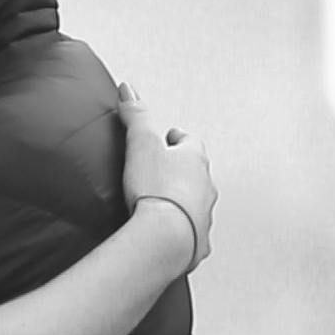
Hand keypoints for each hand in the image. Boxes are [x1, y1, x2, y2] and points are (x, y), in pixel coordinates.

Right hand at [118, 87, 215, 270]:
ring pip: (198, 205)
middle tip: (168, 171)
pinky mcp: (199, 244)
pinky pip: (194, 237)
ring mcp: (204, 217)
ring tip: (168, 206)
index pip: (190, 142)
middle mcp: (206, 187)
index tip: (170, 138)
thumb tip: (128, 90)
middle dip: (183, 171)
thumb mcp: (141, 143)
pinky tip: (173, 237)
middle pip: (197, 174)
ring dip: (186, 202)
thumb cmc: (156, 193)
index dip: (178, 139)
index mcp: (195, 160)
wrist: (164, 238)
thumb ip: (136, 115)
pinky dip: (185, 234)